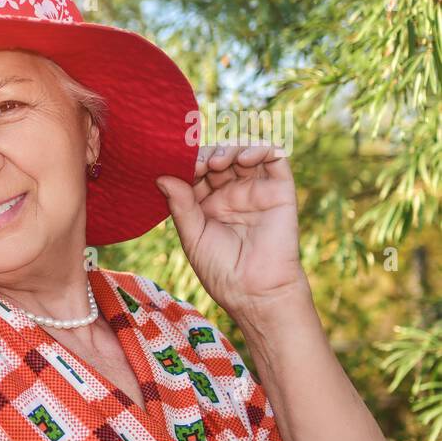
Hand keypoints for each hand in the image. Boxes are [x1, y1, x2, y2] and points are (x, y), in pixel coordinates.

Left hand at [156, 141, 308, 320]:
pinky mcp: (280, 190)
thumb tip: (161, 176)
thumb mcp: (192, 235)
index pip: (196, 172)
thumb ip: (180, 204)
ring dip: (230, 148)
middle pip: (219, 157)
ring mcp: (256, 190)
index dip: (188, 163)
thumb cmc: (221, 270)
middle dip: (207, 154)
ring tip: (218, 162)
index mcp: (207, 203)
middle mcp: (232, 193)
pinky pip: (275, 158)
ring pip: (244, 153)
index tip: (176, 164)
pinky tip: (244, 159)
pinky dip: (260, 149)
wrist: (255, 291)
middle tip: (198, 163)